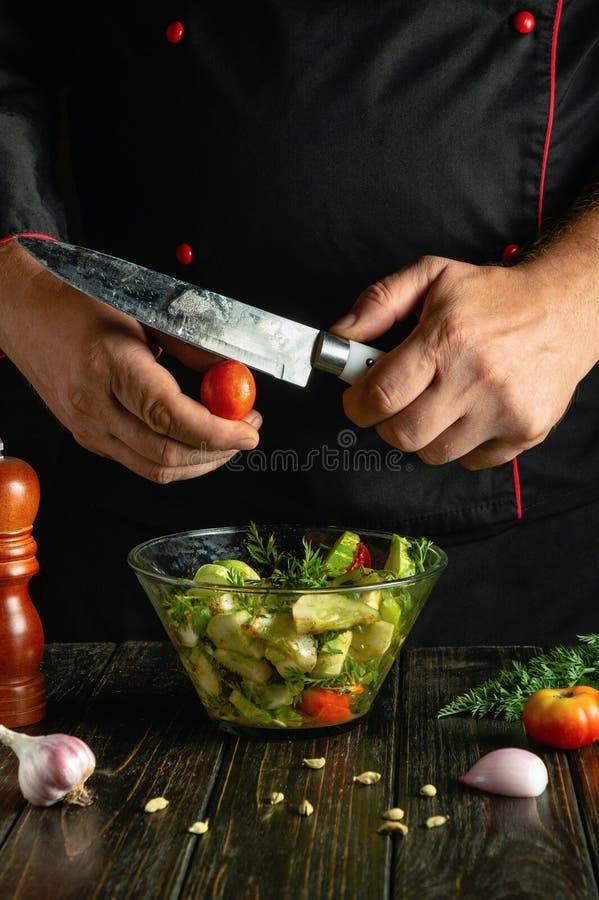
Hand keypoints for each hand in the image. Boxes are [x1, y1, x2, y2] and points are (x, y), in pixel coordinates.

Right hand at [0, 241, 260, 481]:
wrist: (22, 314)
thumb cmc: (78, 304)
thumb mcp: (141, 313)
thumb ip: (190, 347)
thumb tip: (232, 372)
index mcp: (110, 365)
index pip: (171, 416)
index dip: (217, 431)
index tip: (249, 429)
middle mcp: (94, 405)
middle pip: (167, 454)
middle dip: (218, 451)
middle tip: (246, 431)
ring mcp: (87, 427)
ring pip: (154, 468)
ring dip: (200, 461)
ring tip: (227, 437)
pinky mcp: (87, 437)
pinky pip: (139, 461)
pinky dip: (174, 457)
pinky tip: (193, 438)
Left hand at [332, 249, 598, 469]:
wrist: (565, 309)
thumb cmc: (493, 296)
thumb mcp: (431, 277)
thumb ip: (378, 302)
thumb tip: (338, 336)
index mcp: (445, 338)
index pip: (380, 395)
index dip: (357, 404)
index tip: (358, 400)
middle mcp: (475, 378)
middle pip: (402, 434)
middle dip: (387, 423)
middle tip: (396, 402)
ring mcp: (503, 410)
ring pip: (434, 453)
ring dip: (424, 434)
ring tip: (437, 403)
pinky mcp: (526, 431)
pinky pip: (471, 462)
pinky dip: (462, 445)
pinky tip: (470, 413)